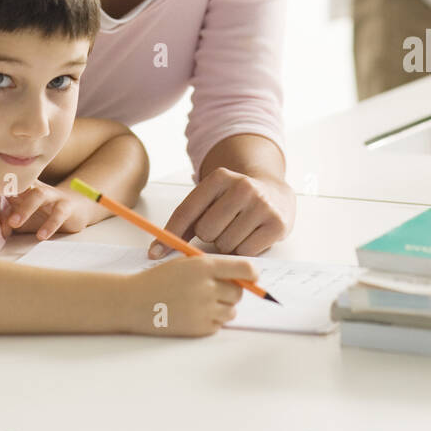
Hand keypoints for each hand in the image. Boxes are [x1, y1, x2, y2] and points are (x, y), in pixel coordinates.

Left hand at [0, 180, 90, 239]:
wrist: (76, 208)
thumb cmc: (44, 212)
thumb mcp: (25, 216)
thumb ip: (9, 219)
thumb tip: (0, 229)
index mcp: (24, 188)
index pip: (7, 185)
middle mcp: (37, 188)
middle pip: (21, 186)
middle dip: (7, 196)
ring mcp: (52, 195)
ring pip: (38, 195)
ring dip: (25, 208)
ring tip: (14, 224)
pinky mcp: (66, 206)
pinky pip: (58, 213)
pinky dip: (49, 224)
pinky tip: (41, 235)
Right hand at [122, 253, 258, 336]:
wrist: (133, 302)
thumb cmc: (158, 280)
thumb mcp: (184, 263)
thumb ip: (211, 267)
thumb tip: (241, 276)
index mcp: (203, 266)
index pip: (243, 268)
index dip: (251, 273)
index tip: (252, 276)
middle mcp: (207, 287)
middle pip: (238, 292)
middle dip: (232, 290)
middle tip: (216, 290)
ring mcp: (204, 310)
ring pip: (231, 311)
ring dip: (223, 307)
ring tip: (203, 303)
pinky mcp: (199, 328)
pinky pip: (218, 325)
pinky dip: (211, 321)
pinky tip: (194, 314)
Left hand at [146, 168, 294, 258]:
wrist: (275, 194)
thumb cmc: (234, 202)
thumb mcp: (212, 199)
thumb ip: (187, 221)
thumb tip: (157, 251)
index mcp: (220, 177)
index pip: (187, 210)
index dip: (170, 234)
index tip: (155, 252)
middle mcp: (242, 187)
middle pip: (206, 231)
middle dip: (209, 236)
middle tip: (221, 228)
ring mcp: (261, 205)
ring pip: (225, 244)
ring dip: (226, 244)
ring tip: (237, 230)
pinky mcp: (276, 224)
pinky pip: (245, 253)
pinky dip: (243, 251)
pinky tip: (249, 236)